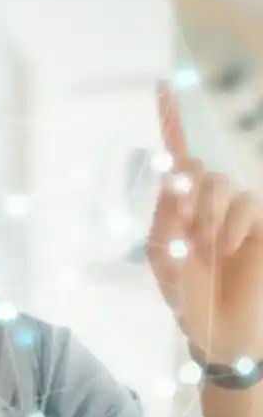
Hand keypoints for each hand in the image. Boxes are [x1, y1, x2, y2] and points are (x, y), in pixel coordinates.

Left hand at [147, 84, 262, 365]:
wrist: (221, 331)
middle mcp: (208, 202)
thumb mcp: (163, 255)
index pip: (175, 158)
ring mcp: (237, 213)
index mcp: (178, 207)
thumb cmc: (188, 295)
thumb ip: (165, 213)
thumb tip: (176, 174)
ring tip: (209, 251)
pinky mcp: (261, 224)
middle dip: (189, 200)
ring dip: (210, 218)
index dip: (170, 121)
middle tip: (189, 238)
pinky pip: (247, 204)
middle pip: (197, 169)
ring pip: (223, 185)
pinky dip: (232, 227)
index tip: (162, 85)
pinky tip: (228, 250)